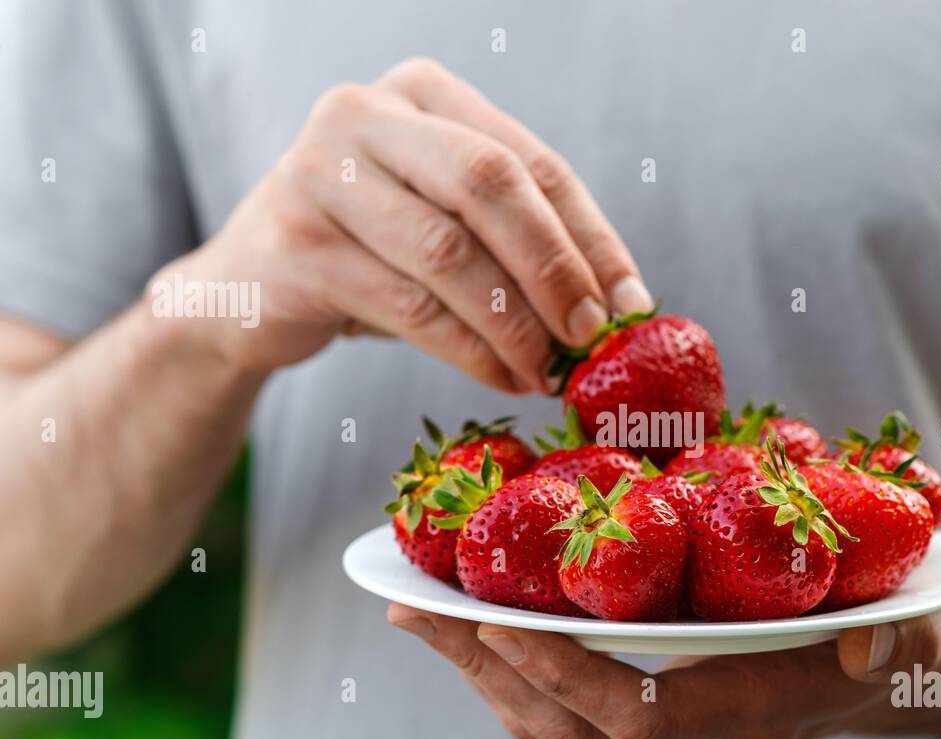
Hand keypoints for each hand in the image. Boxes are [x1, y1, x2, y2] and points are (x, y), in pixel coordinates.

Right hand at [163, 58, 651, 388]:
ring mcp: (318, 173)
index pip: (530, 162)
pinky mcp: (295, 247)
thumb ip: (517, 242)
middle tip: (592, 337)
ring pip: (449, 253)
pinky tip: (502, 378)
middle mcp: (364, 114)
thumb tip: (622, 306)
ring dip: (515, 324)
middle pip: (491, 185)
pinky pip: (410, 307)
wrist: (243, 295)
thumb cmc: (369, 257)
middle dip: (556, 269)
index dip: (591, 237)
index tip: (632, 304)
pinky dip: (470, 352)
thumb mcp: (444, 226)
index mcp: (419, 93)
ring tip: (548, 372)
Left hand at [388, 603, 940, 738]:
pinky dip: (510, 673)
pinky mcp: (655, 731)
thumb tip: (871, 648)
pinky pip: (565, 716)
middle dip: (484, 670)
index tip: (495, 619)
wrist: (884, 683)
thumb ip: (897, 642)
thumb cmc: (897, 638)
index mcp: (754, 717)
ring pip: (553, 728)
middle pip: (568, 728)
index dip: (562, 676)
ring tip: (420, 611)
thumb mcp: (913, 630)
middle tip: (415, 607)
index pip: (638, 715)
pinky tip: (473, 626)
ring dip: (480, 673)